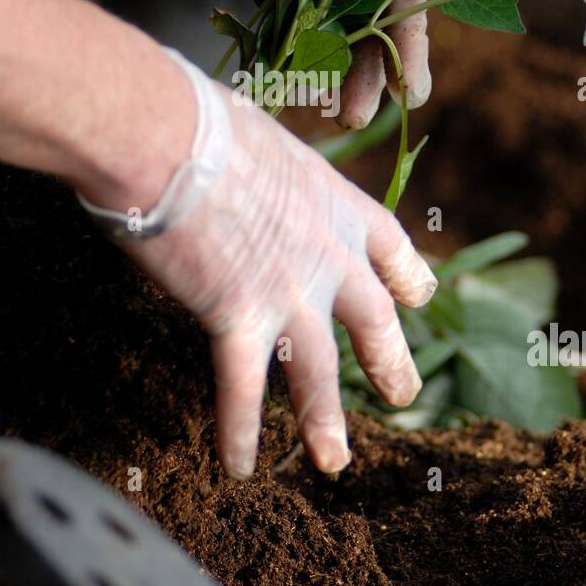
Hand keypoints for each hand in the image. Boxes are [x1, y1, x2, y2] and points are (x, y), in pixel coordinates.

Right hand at [76, 51, 436, 478]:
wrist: (167, 135)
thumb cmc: (199, 118)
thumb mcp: (258, 135)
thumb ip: (266, 169)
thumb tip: (237, 163)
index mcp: (335, 200)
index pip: (390, 247)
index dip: (407, 278)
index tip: (418, 297)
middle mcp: (326, 253)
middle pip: (373, 319)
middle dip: (388, 360)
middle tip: (402, 395)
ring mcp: (288, 292)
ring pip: (318, 373)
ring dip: (326, 422)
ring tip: (335, 462)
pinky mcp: (238, 319)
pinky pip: (243, 391)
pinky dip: (239, 434)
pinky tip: (237, 467)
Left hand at [111, 0, 430, 123]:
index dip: (408, 36)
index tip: (407, 88)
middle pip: (370, 14)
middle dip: (369, 68)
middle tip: (357, 115)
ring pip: (329, 27)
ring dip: (331, 70)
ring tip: (328, 113)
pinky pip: (284, 25)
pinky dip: (288, 57)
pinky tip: (288, 90)